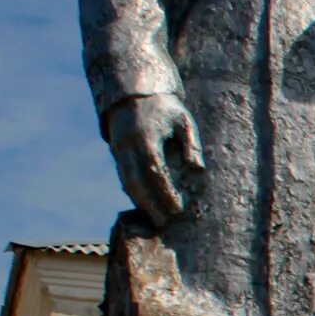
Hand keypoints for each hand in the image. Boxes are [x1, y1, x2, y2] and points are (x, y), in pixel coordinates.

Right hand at [105, 93, 202, 225]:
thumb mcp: (183, 120)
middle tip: (165, 222)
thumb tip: (197, 168)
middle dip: (150, 204)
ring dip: (140, 202)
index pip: (155, 170)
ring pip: (126, 181)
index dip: (165, 192)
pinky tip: (146, 205)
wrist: (133, 93)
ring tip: (156, 219)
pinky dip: (134, 192)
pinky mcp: (117, 153)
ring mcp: (120, 150)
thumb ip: (192, 144)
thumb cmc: (164, 107)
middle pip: (136, 181)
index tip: (177, 208)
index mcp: (146, 137)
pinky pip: (123, 176)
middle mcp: (129, 145)